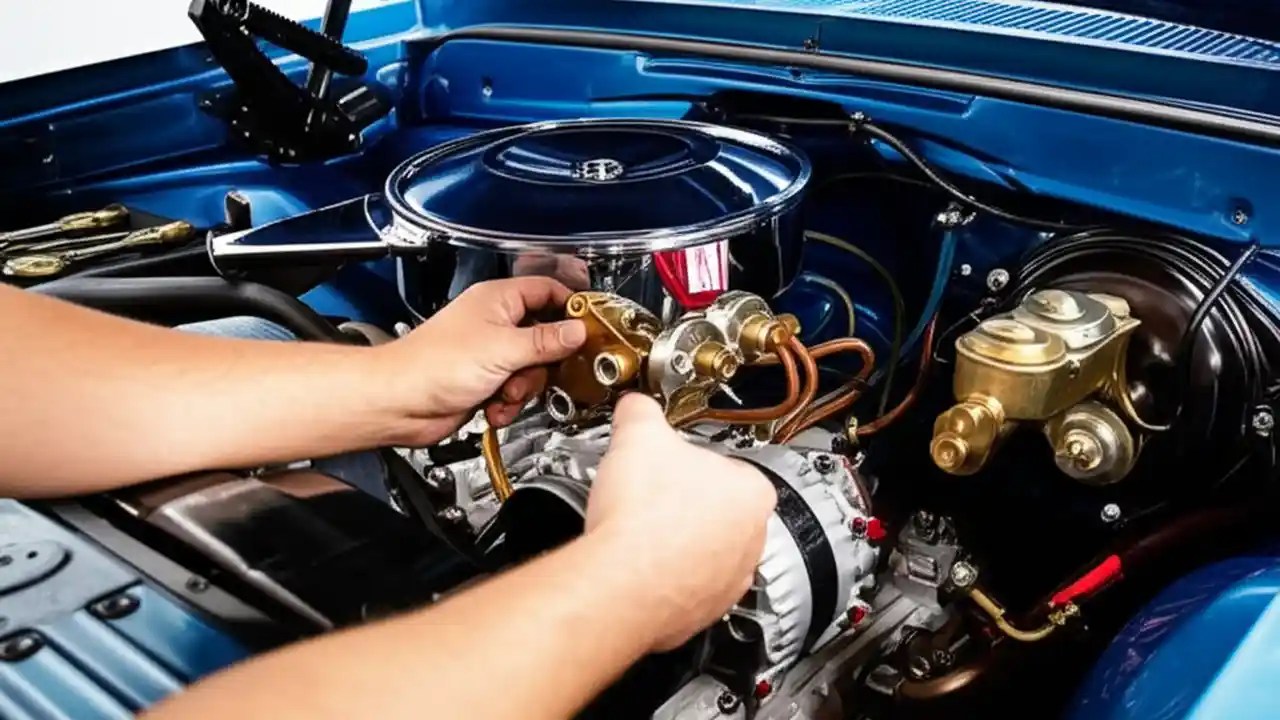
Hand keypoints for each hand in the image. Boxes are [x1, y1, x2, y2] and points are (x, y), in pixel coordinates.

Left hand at [374, 278, 585, 445]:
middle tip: (536, 371)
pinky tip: (494, 407)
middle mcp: (494, 323)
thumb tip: (577, 331)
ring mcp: (489, 353)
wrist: (400, 403)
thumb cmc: (433, 365)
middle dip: (543, 363)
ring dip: (524, 388)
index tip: (589, 324)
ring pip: (531, 369)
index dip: (570, 306)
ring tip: (505, 393)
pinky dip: (509, 403)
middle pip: (544, 337)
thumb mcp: (503, 349)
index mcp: (497, 300)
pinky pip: (515, 390)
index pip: (547, 291)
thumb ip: (546, 341)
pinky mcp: (484, 381)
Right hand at [587, 394, 776, 651]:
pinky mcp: (702, 613)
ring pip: (704, 551)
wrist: (621, 582)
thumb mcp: (639, 435)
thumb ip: (642, 412)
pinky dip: (664, 577)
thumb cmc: (643, 518)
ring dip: (676, 541)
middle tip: (651, 495)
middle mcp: (752, 542)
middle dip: (685, 502)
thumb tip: (634, 407)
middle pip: (719, 509)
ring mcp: (729, 582)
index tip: (668, 462)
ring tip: (640, 529)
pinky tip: (636, 562)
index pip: (727, 465)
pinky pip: (685, 588)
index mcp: (753, 492)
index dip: (691, 460)